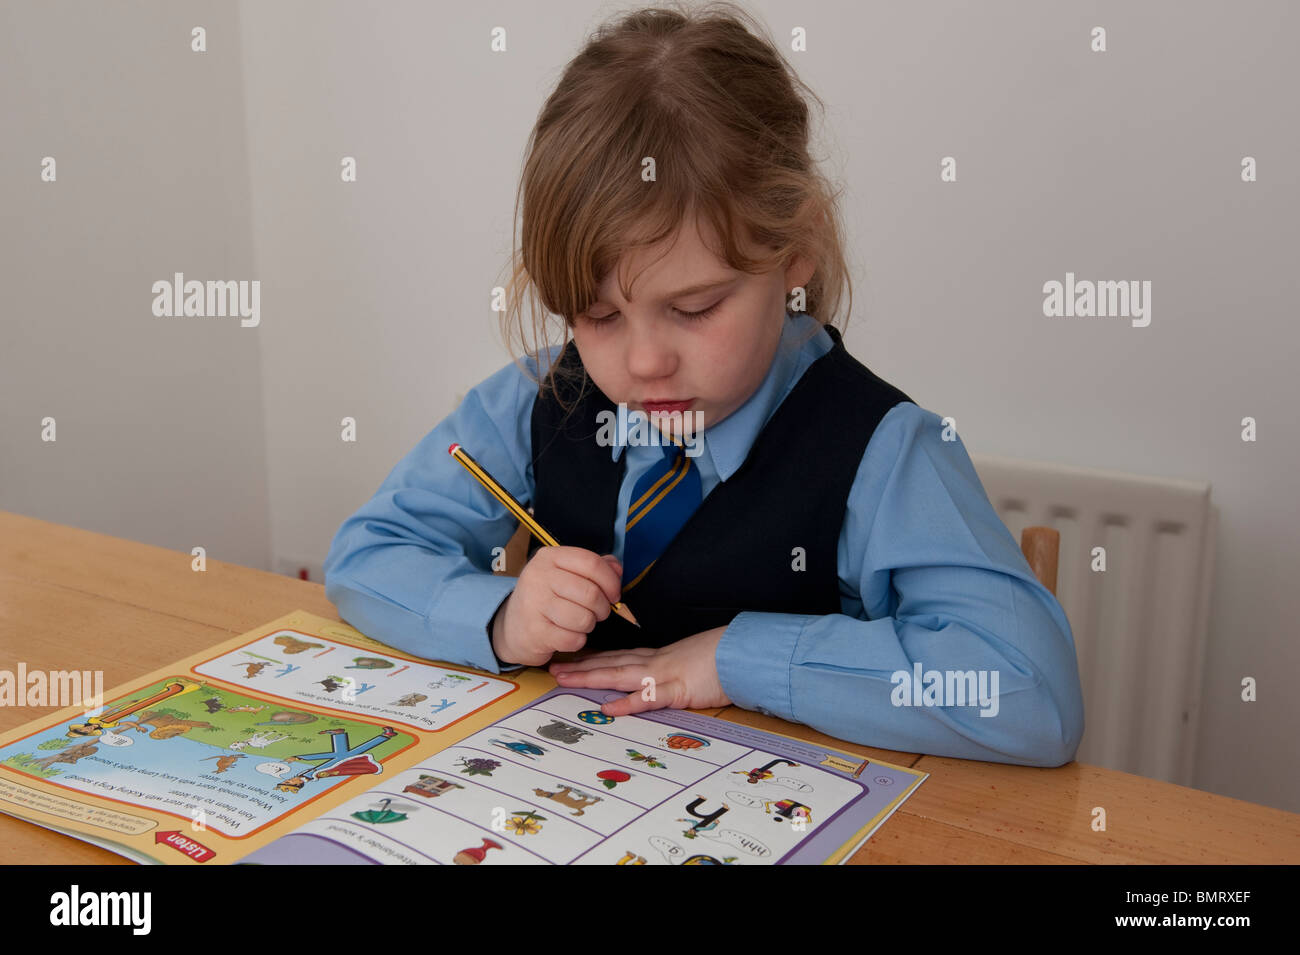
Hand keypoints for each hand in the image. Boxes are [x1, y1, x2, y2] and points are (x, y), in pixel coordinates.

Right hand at [491, 547, 623, 667]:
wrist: (511, 627)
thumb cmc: (546, 598)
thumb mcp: (565, 574)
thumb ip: (593, 568)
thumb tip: (617, 569)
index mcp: (549, 557)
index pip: (592, 562)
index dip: (611, 581)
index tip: (614, 594)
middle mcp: (538, 576)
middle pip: (591, 593)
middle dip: (602, 608)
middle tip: (598, 613)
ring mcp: (534, 604)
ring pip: (584, 618)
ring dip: (589, 625)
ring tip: (580, 623)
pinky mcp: (534, 631)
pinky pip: (573, 639)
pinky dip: (577, 641)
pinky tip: (566, 635)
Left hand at [547, 626, 731, 715]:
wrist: (743, 654)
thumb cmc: (720, 658)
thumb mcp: (689, 663)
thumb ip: (670, 673)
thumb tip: (656, 680)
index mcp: (657, 659)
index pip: (618, 657)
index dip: (592, 658)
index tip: (570, 659)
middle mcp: (654, 664)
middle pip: (610, 663)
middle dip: (580, 666)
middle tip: (552, 668)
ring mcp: (664, 676)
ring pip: (619, 674)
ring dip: (590, 677)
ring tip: (564, 679)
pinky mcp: (678, 690)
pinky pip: (649, 698)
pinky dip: (628, 703)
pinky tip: (608, 708)